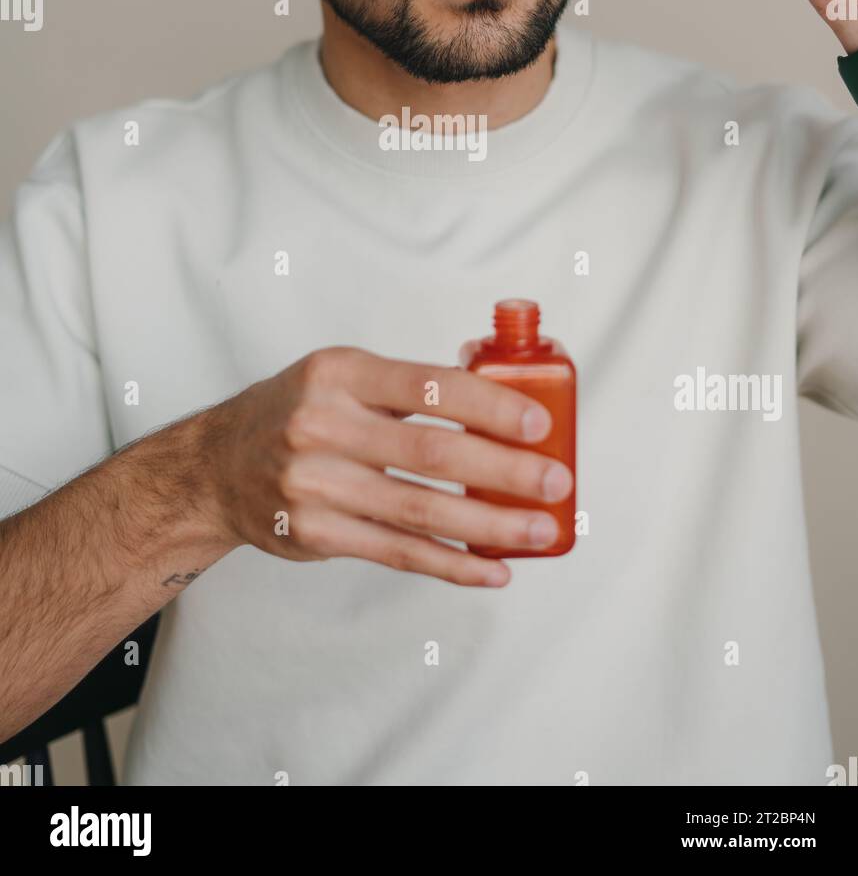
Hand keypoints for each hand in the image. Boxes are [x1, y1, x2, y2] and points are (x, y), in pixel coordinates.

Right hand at [202, 347, 571, 587]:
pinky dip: (452, 565)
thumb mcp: (341, 374)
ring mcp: (316, 484)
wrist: (216, 468)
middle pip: (433, 453)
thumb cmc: (296, 412)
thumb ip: (407, 385)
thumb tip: (500, 395)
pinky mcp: (316, 534)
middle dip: (505, 471)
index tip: (539, 423)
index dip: (490, 405)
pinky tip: (493, 569)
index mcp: (339, 373)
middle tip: (555, 482)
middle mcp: (323, 425)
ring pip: (421, 511)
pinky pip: (398, 552)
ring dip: (491, 526)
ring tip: (540, 530)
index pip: (429, 385)